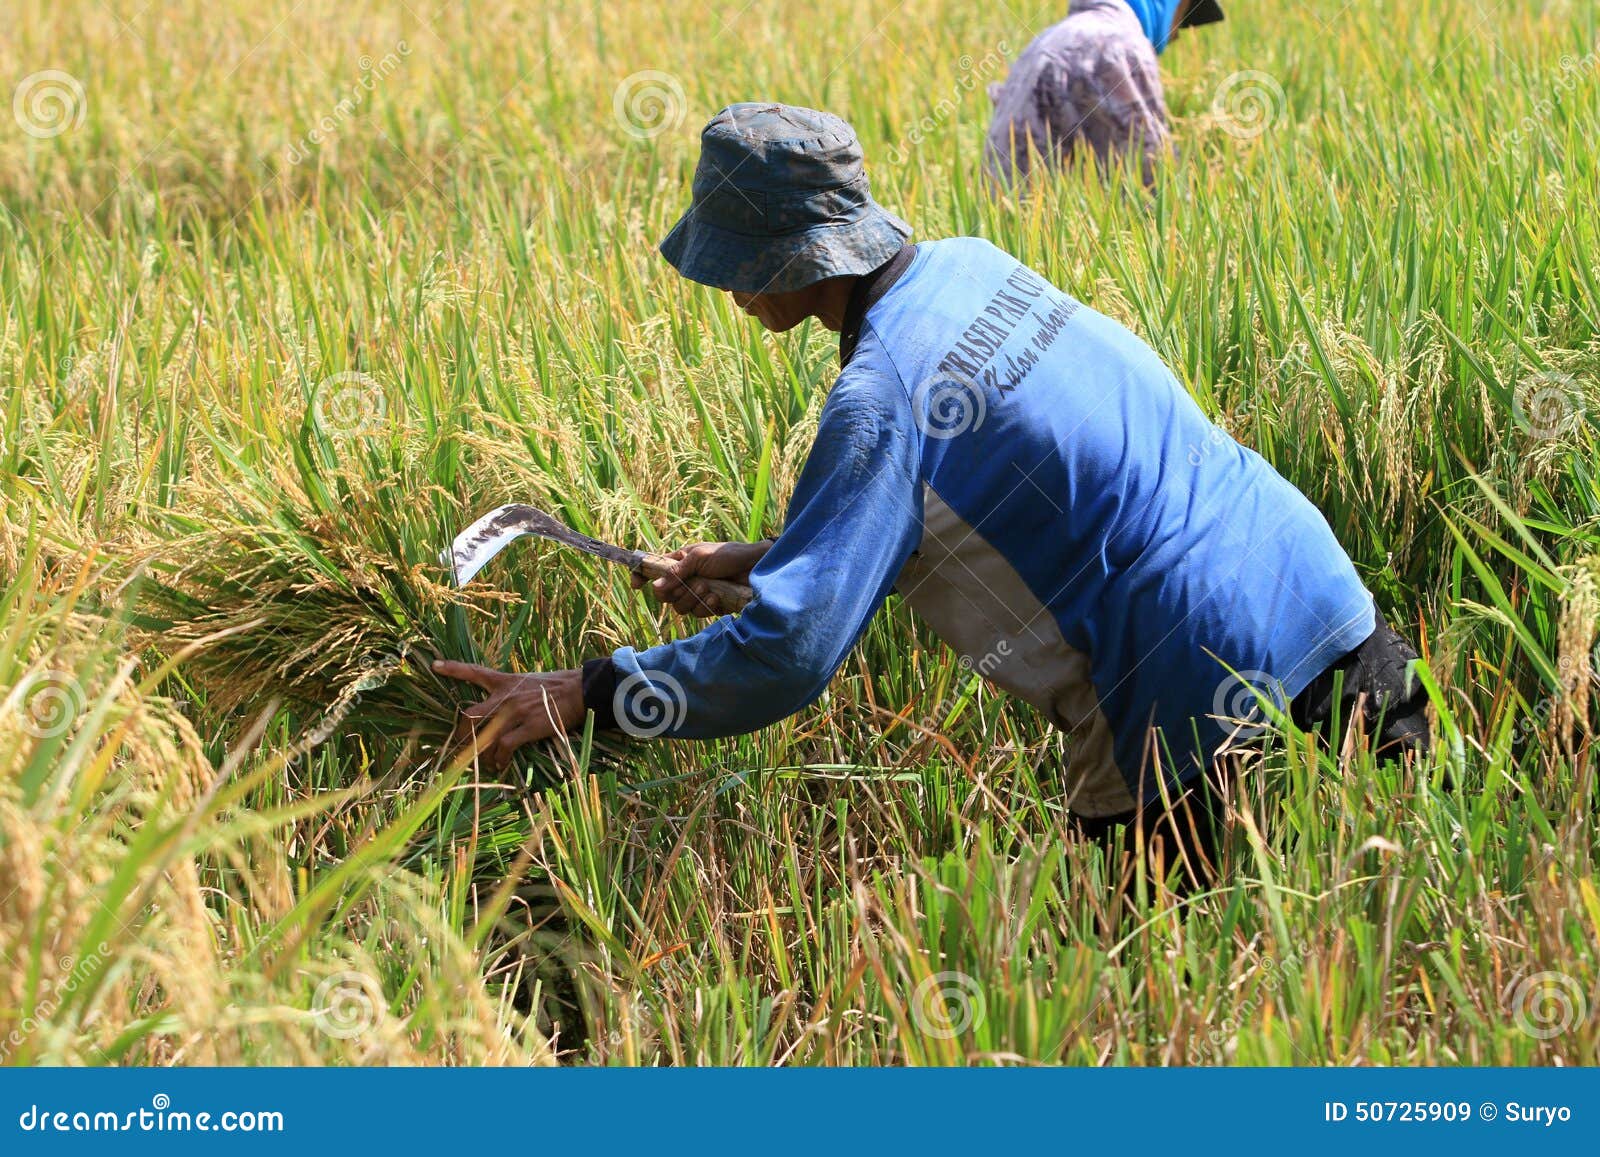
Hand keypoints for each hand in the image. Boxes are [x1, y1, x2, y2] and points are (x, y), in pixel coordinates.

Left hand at [431, 661, 583, 768]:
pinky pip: (504, 747)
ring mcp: (516, 712)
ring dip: (480, 755)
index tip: (434, 665)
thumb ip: (513, 691)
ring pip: (484, 736)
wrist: (582, 690)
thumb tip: (501, 708)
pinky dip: (499, 760)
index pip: (474, 672)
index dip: (453, 668)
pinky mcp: (529, 727)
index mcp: (505, 682)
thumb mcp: (530, 682)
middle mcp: (505, 696)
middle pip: (470, 715)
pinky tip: (501, 767)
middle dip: (461, 735)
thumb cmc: (559, 687)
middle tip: (461, 747)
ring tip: (484, 764)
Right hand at [632, 540, 771, 616]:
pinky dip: (706, 606)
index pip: (653, 570)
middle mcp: (685, 579)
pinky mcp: (710, 606)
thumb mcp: (699, 557)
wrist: (754, 568)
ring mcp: (697, 594)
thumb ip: (676, 571)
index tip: (635, 584)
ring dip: (693, 598)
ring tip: (709, 588)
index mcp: (679, 562)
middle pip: (664, 595)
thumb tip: (654, 587)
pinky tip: (717, 597)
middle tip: (693, 583)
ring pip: (680, 607)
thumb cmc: (728, 555)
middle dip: (676, 592)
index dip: (641, 576)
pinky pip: (697, 613)